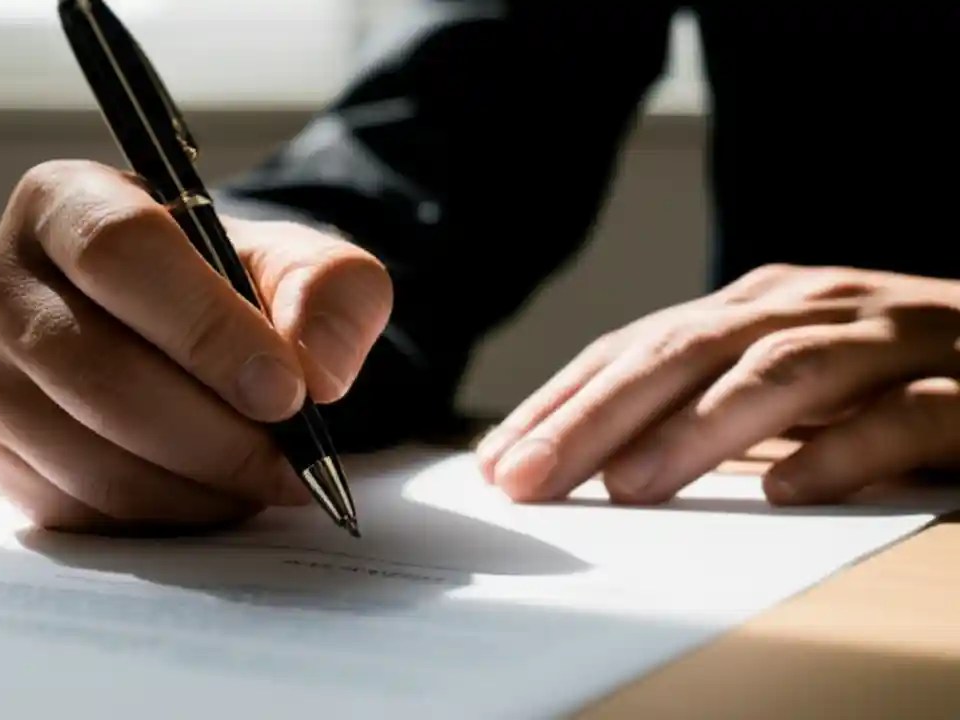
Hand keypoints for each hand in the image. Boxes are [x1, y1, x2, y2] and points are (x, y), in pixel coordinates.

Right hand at [0, 161, 391, 531]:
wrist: (157, 332)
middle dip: (215, 433)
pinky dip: (163, 515)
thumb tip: (317, 374)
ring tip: (262, 478)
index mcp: (65, 202)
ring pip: (88, 453)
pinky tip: (212, 493)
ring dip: (196, 484)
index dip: (207, 330)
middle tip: (290, 461)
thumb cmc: (218, 287)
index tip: (284, 391)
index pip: (119, 253)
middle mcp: (0, 283)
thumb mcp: (292, 261)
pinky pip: (79, 507)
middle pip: (101, 371)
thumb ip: (328, 294)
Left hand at [476, 264, 959, 504]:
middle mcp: (812, 308)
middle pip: (686, 353)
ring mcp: (889, 341)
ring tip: (632, 484)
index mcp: (756, 306)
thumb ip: (698, 406)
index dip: (562, 401)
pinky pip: (901, 416)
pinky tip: (785, 490)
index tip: (499, 461)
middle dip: (598, 416)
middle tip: (530, 476)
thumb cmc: (888, 376)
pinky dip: (840, 451)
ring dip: (700, 428)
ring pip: (782, 373)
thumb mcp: (779, 381)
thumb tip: (578, 457)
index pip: (636, 347)